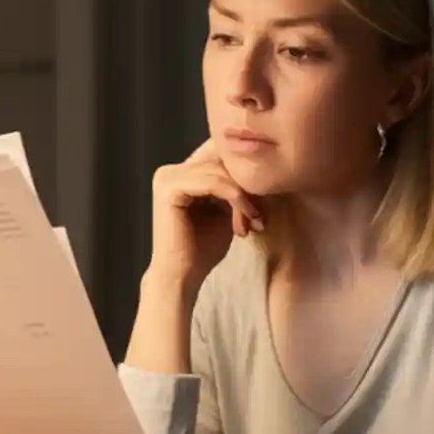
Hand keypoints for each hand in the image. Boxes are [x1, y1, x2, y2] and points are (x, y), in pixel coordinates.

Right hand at [149, 139, 261, 283]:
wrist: (182, 278)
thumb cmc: (203, 250)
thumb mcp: (225, 210)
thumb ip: (235, 187)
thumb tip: (263, 165)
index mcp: (181, 174)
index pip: (220, 155)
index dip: (246, 174)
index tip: (266, 203)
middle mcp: (170, 171)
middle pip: (222, 159)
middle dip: (247, 185)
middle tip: (261, 215)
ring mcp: (167, 178)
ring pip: (220, 171)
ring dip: (244, 196)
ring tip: (254, 221)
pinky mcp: (169, 189)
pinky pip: (213, 183)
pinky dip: (234, 199)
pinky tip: (244, 221)